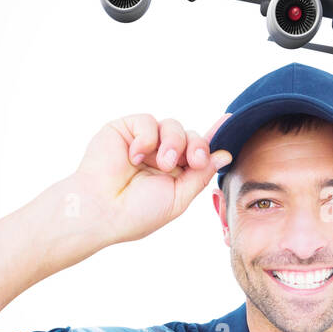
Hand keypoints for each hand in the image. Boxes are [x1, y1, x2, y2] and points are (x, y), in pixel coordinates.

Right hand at [70, 112, 231, 245]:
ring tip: (160, 164)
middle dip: (196, 147)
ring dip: (172, 144)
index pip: (198, 151)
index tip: (230, 119)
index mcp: (175, 172)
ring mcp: (143, 141)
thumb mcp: (178, 198)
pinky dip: (146, 139)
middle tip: (191, 161)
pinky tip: (134, 157)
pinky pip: (148, 121)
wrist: (101, 210)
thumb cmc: (137, 212)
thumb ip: (200, 175)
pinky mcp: (125, 129)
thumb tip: (223, 155)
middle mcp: (161, 154)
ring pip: (173, 126)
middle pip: (191, 136)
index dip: (214, 136)